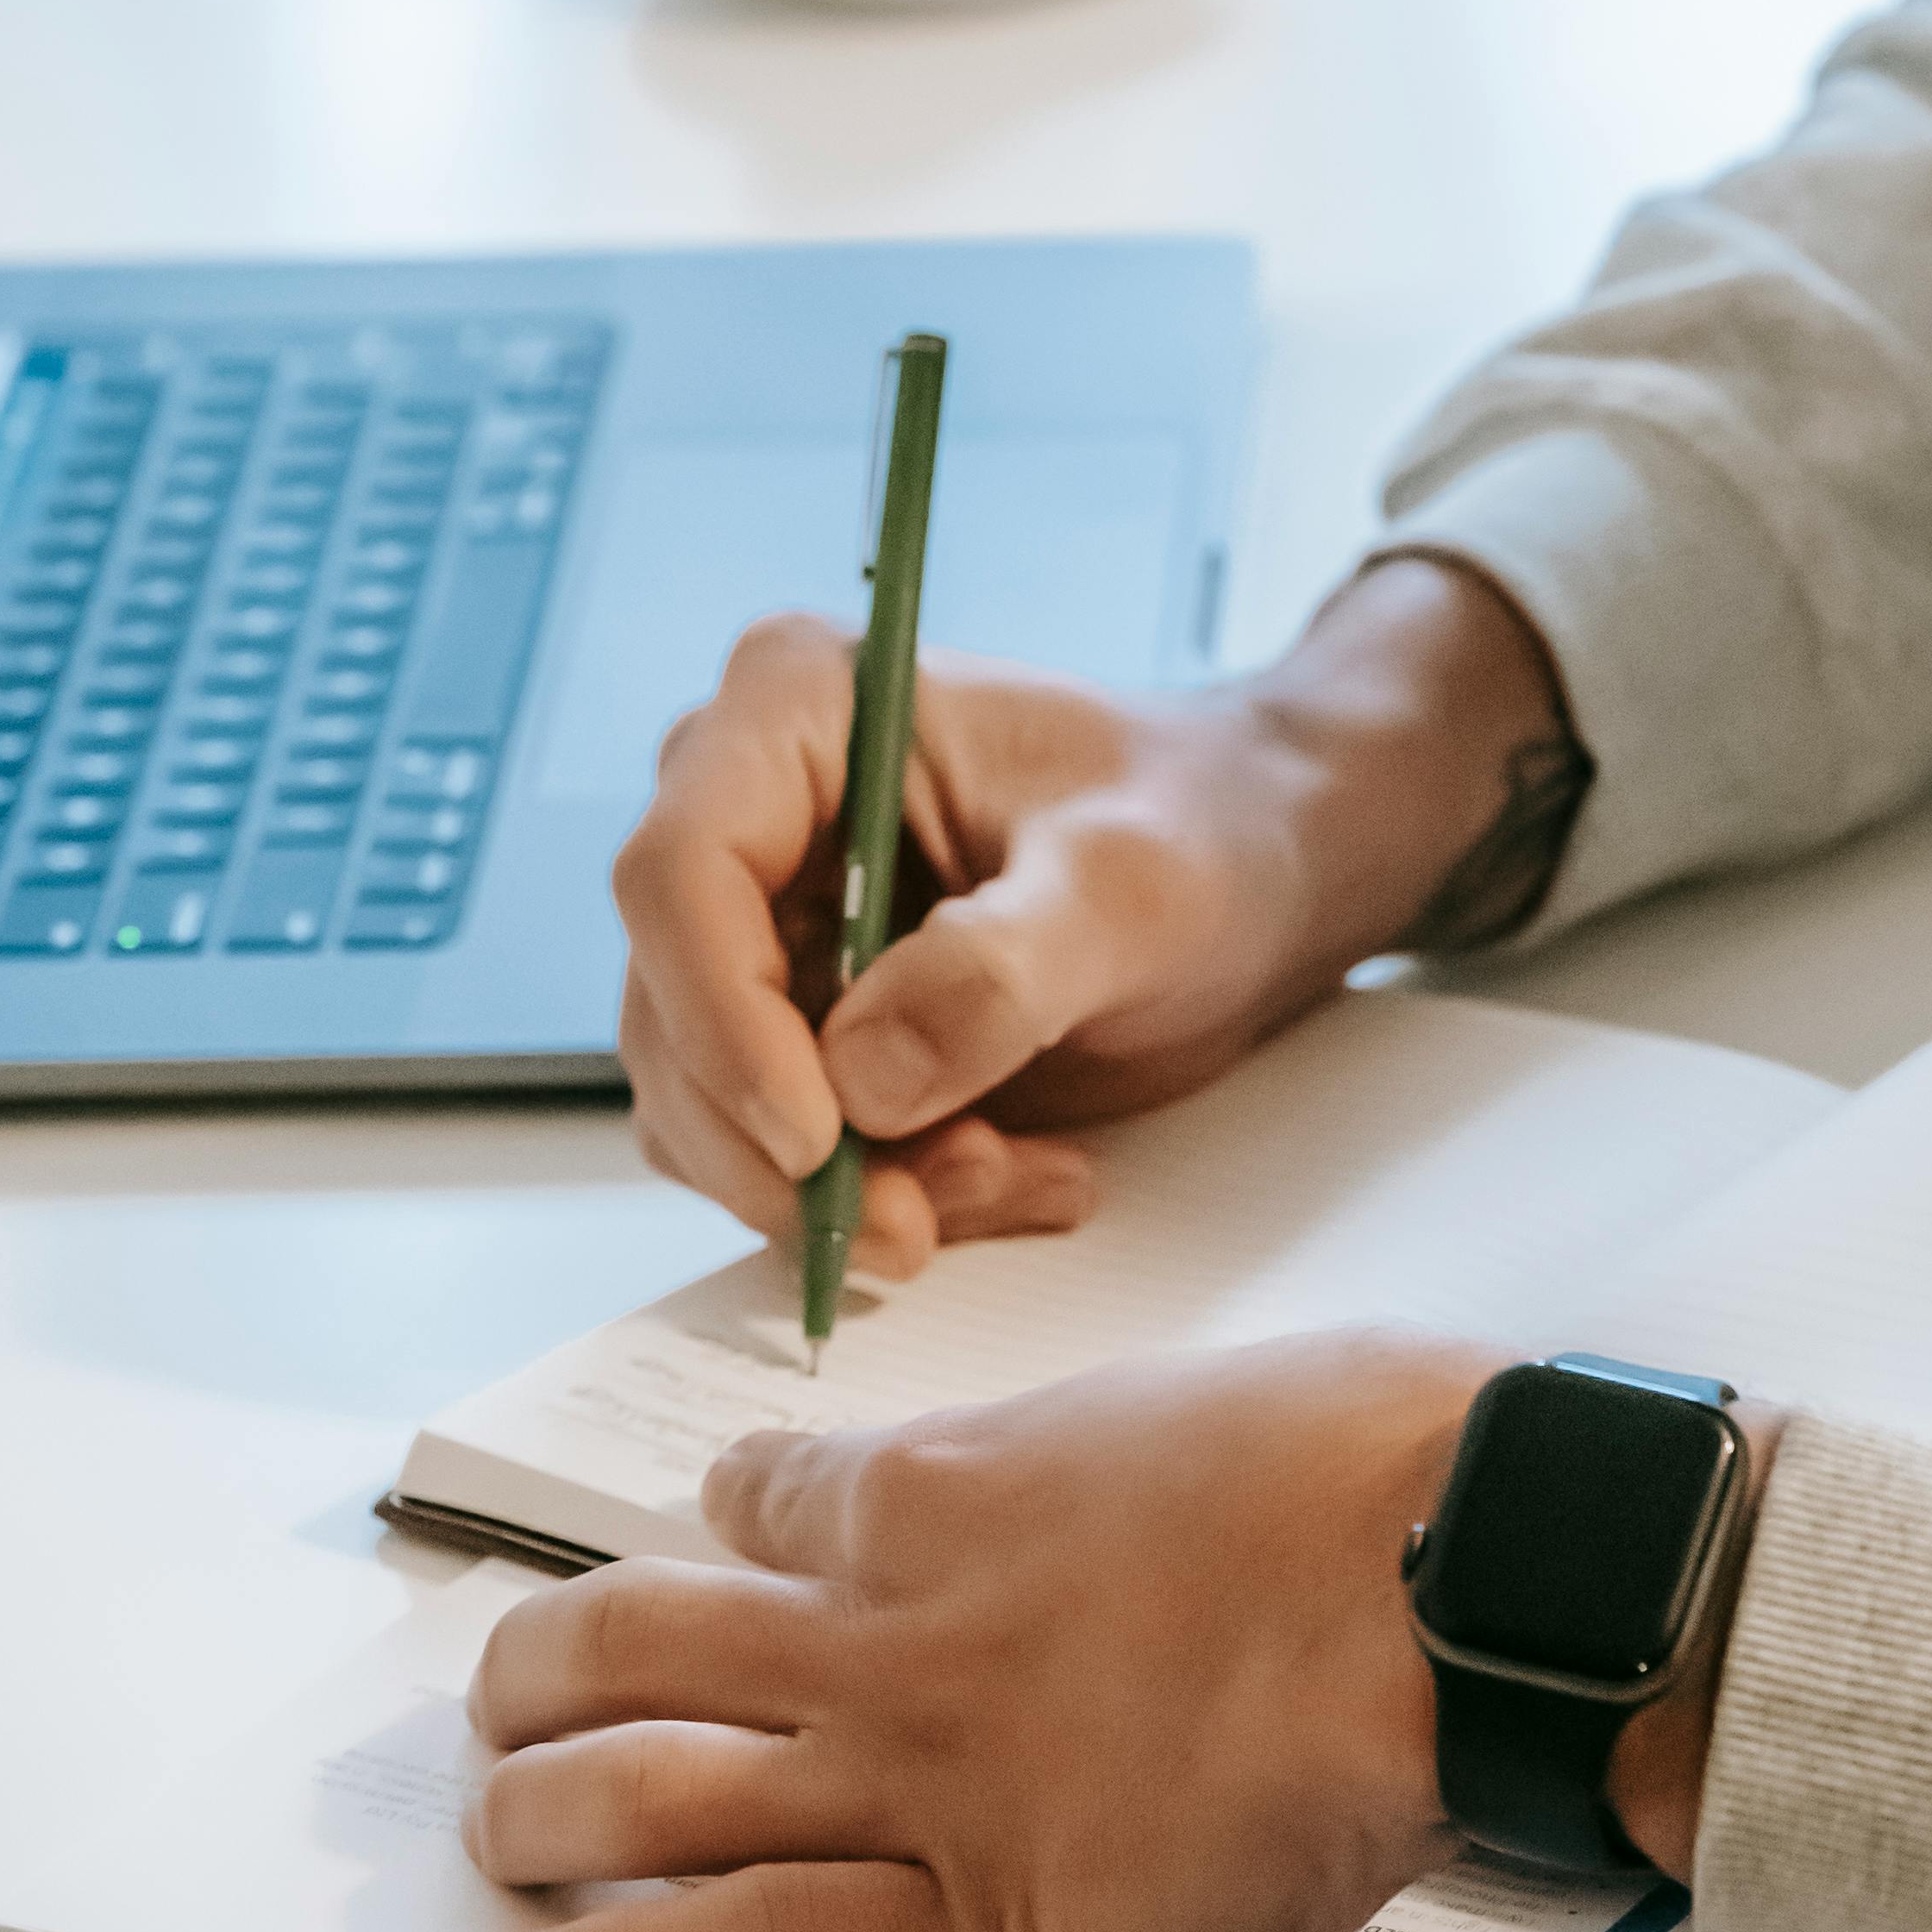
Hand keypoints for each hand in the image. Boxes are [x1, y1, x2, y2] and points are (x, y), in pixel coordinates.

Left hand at [465, 1330, 1485, 1931]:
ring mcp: (918, 1781)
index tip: (705, 1545)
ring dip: (538, 1820)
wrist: (1442, 1581)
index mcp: (946, 1484)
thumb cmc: (1359, 1467)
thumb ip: (1078, 1465)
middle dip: (540, 1671)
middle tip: (504, 1699)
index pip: (764, 1493)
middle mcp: (891, 1628)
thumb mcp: (1178, 1403)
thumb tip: (1082, 1492)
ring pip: (647, 1797)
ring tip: (493, 1842)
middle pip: (639, 1639)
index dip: (721, 1521)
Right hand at [612, 554, 1586, 1280]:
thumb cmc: (1203, 826)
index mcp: (799, 706)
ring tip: (1018, 1176)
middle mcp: (752, 812)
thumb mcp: (1131, 885)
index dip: (724, 1018)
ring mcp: (764, 927)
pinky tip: (1019, 1171)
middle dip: (792, 1150)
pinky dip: (889, 1195)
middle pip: (674, 1014)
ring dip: (853, 1187)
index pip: (679, 872)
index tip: (820, 1138)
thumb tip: (859, 1080)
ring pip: (714, 1110)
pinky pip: (781, 1155)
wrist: (1257, 868)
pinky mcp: (800, 1026)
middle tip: (921, 1225)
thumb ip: (1000, 971)